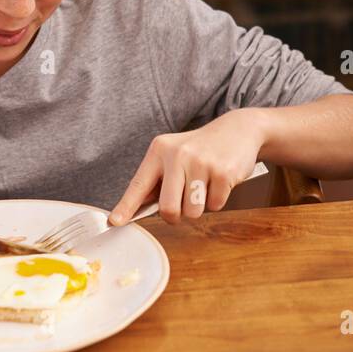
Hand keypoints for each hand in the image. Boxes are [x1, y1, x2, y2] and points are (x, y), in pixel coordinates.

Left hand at [109, 109, 265, 225]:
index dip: (126, 207)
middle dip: (175, 215)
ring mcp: (202, 163)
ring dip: (199, 207)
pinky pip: (215, 205)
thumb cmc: (201, 148)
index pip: (139, 184)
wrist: (238, 129)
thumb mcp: (174, 154)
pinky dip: (217, 199)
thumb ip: (157, 180)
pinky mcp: (223, 172)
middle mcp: (178, 154)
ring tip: (203, 186)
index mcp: (160, 150)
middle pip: (168, 208)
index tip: (115, 222)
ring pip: (193, 211)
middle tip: (183, 204)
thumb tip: (136, 209)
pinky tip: (218, 181)